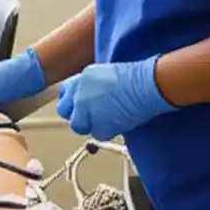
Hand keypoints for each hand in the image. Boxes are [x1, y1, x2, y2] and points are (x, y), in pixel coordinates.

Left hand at [56, 56, 177, 140]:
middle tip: (91, 117)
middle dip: (76, 115)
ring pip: (80, 126)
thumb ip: (90, 86)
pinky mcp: (97, 125)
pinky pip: (97, 134)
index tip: (76, 106)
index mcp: (82, 78)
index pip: (64, 93)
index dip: (71, 101)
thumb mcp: (105, 75)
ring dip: (92, 125)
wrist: (145, 86)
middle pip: (64, 111)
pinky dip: (106, 131)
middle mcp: (79, 94)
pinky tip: (117, 123)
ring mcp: (86, 110)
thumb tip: (87, 98)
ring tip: (109, 119)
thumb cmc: (134, 78)